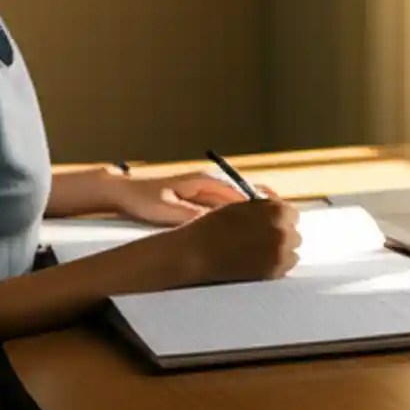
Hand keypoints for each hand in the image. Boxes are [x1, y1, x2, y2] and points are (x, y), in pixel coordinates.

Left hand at [110, 171, 275, 225]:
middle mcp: (209, 182)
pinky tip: (248, 228)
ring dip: (254, 211)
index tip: (277, 213)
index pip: (240, 190)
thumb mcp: (168, 210)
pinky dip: (240, 214)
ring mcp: (206, 189)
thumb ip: (193, 215)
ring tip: (273, 226)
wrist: (126, 192)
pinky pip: (228, 206)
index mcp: (204, 181)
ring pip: (238, 200)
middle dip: (265, 206)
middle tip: (284, 221)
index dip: (260, 202)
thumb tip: (216, 221)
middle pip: (245, 193)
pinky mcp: (201, 198)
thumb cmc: (145, 199)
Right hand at [177, 200, 300, 283]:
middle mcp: (284, 233)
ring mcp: (280, 256)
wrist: (197, 254)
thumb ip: (263, 208)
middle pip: (294, 234)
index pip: (292, 215)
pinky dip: (274, 266)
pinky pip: (283, 269)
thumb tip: (278, 210)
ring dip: (280, 252)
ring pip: (291, 253)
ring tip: (259, 253)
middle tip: (262, 239)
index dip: (279, 219)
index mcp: (277, 212)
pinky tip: (257, 264)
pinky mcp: (273, 275)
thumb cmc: (213, 226)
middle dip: (281, 235)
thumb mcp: (241, 206)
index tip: (270, 223)